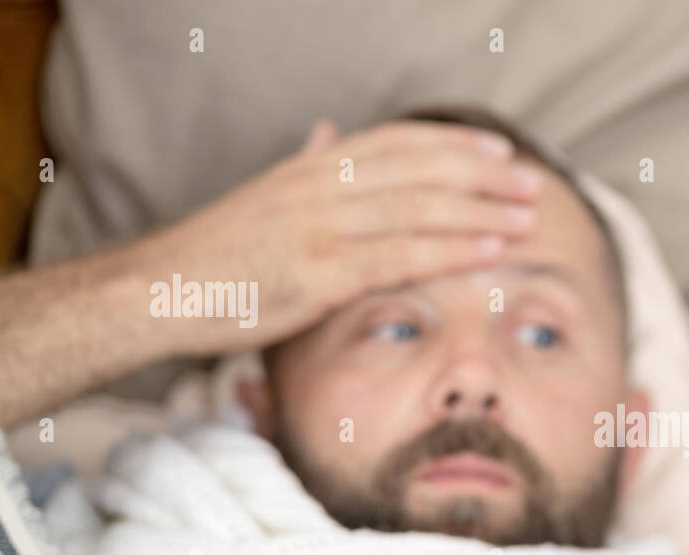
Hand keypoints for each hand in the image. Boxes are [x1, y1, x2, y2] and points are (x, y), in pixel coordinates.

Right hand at [124, 118, 541, 354]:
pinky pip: (398, 256)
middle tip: (531, 184)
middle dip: (483, 175)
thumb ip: (306, 166)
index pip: (399, 142)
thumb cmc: (217, 255)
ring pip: (418, 208)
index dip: (454, 143)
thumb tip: (329, 130)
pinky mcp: (317, 274)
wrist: (156, 290)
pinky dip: (450, 250)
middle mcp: (320, 186)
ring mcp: (319, 228)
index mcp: (312, 167)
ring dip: (480, 211)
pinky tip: (487, 251)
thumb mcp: (265, 197)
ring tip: (527, 217)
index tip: (500, 150)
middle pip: (420, 169)